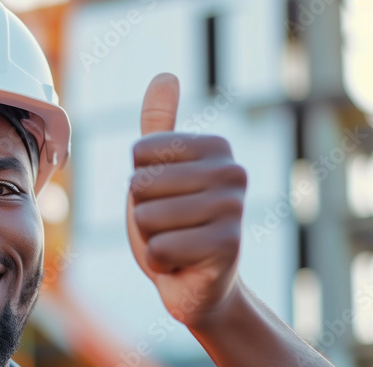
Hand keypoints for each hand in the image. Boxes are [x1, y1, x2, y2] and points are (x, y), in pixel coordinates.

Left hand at [127, 73, 246, 327]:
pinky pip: (158, 248)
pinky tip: (181, 264)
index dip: (138, 183)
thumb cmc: (173, 224)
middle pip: (141, 184)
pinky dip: (159, 262)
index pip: (140, 152)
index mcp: (215, 146)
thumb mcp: (158, 171)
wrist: (196, 285)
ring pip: (147, 216)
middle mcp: (233, 171)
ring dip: (150, 239)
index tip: (165, 197)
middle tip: (170, 226)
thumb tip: (165, 76)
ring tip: (176, 243)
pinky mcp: (228, 246)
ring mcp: (234, 208)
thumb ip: (160, 127)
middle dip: (143, 213)